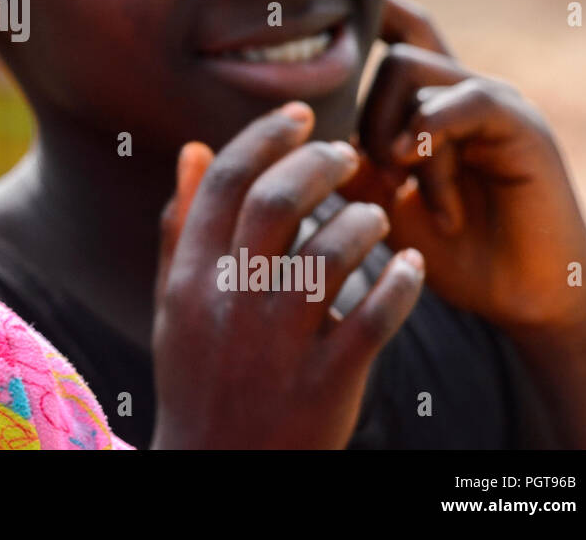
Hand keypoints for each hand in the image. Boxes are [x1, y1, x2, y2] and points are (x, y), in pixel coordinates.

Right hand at [151, 102, 424, 448]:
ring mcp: (278, 345)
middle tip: (348, 153)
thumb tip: (192, 149)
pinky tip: (412, 265)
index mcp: (190, 279)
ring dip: (363, 221)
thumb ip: (180, 226)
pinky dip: (401, 283)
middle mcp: (230, 304)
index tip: (300, 116)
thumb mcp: (173, 302)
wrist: (219, 469)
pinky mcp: (327, 383)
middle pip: (278, 203)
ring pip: (331, 254)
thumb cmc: (198, 376)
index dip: (266, 136)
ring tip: (375, 214)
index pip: (226, 182)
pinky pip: (376, 317)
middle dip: (320, 164)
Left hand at [347, 0, 585, 331]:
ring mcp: (495, 104)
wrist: (522, 299)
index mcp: (435, 105)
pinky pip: (464, 99)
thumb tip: (304, 137)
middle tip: (382, 182)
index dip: (378, 11)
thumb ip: (350, 163)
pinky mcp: (522, 125)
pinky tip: (424, 180)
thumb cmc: (453, 252)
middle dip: (367, 119)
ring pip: (411, 72)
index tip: (339, 8)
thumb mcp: (383, 205)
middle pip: (391, 59)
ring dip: (393, 135)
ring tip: (407, 192)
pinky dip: (430, 136)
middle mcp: (465, 94)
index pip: (404, 34)